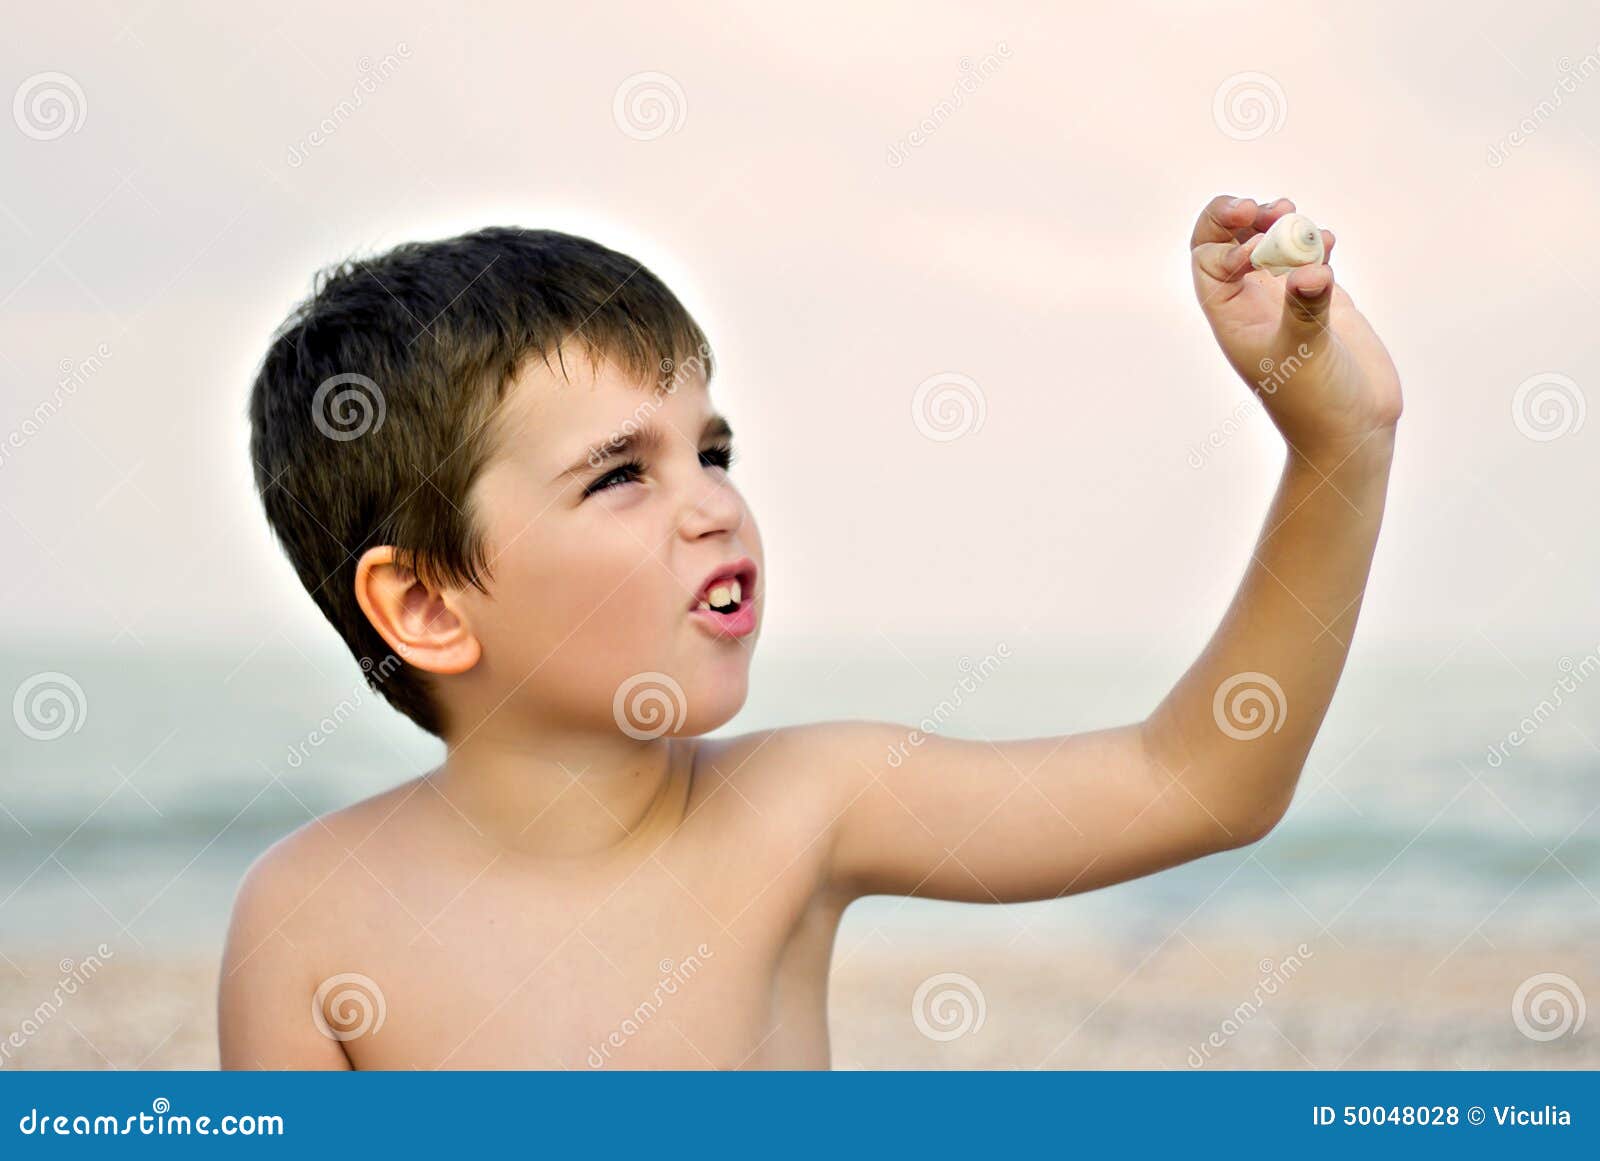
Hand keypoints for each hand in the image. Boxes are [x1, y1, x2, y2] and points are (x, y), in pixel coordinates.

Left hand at [1190, 195, 1401, 463]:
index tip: (1251, 242)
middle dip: (1239, 218)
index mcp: (1230, 314)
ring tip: (1289, 211)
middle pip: (1229, 241)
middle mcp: (1253, 301)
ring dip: (1278, 221)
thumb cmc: (1314, 401)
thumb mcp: (1304, 354)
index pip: (1207, 260)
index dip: (1221, 239)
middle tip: (1261, 209)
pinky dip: (1315, 239)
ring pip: (1270, 243)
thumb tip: (1310, 272)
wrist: (1351, 428)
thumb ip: (1306, 309)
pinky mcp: (1322, 297)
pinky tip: (1328, 240)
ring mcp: (1287, 297)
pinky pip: (1310, 255)